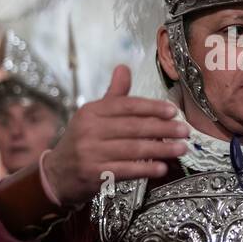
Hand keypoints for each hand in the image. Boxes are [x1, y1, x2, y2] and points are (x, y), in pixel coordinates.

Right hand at [43, 65, 188, 207]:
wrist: (58, 174)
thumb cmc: (82, 141)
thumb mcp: (92, 115)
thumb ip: (113, 95)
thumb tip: (124, 67)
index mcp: (91, 112)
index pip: (126, 106)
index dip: (152, 108)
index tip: (173, 111)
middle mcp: (89, 130)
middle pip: (133, 127)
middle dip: (163, 129)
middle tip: (184, 131)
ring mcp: (90, 153)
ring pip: (133, 149)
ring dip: (160, 149)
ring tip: (180, 149)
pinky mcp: (93, 174)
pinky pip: (126, 170)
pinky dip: (146, 169)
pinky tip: (162, 167)